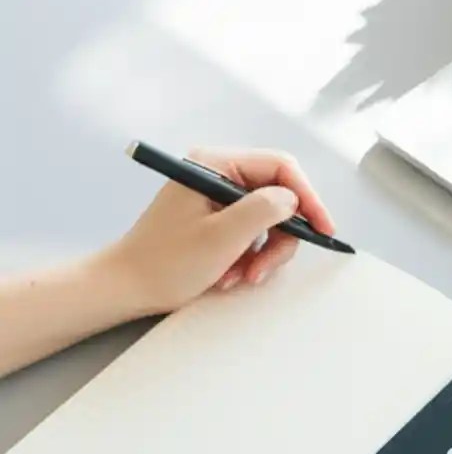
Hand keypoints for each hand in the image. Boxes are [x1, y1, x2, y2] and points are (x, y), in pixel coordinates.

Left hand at [103, 148, 336, 314]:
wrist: (125, 287)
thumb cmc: (165, 262)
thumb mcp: (221, 237)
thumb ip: (263, 210)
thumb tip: (293, 200)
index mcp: (215, 165)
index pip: (280, 168)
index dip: (308, 198)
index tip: (323, 229)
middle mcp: (218, 174)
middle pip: (278, 196)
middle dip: (280, 236)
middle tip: (266, 267)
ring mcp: (218, 197)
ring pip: (269, 219)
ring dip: (264, 253)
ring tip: (243, 276)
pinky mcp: (218, 218)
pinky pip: (253, 233)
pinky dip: (251, 257)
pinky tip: (232, 274)